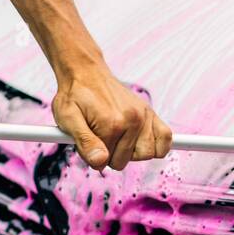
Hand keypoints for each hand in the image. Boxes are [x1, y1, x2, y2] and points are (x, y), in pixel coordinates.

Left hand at [51, 59, 172, 171]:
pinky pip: (165, 139)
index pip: (106, 162)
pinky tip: (141, 141)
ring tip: (118, 138)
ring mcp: (144, 116)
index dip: (93, 155)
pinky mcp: (150, 113)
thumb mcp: (68, 118)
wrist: (86, 72)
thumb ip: (84, 142)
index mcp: (112, 123)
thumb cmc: (74, 96)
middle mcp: (133, 120)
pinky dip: (158, 146)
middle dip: (111, 155)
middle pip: (126, 161)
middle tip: (101, 137)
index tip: (87, 140)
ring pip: (146, 154)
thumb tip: (100, 161)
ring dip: (132, 151)